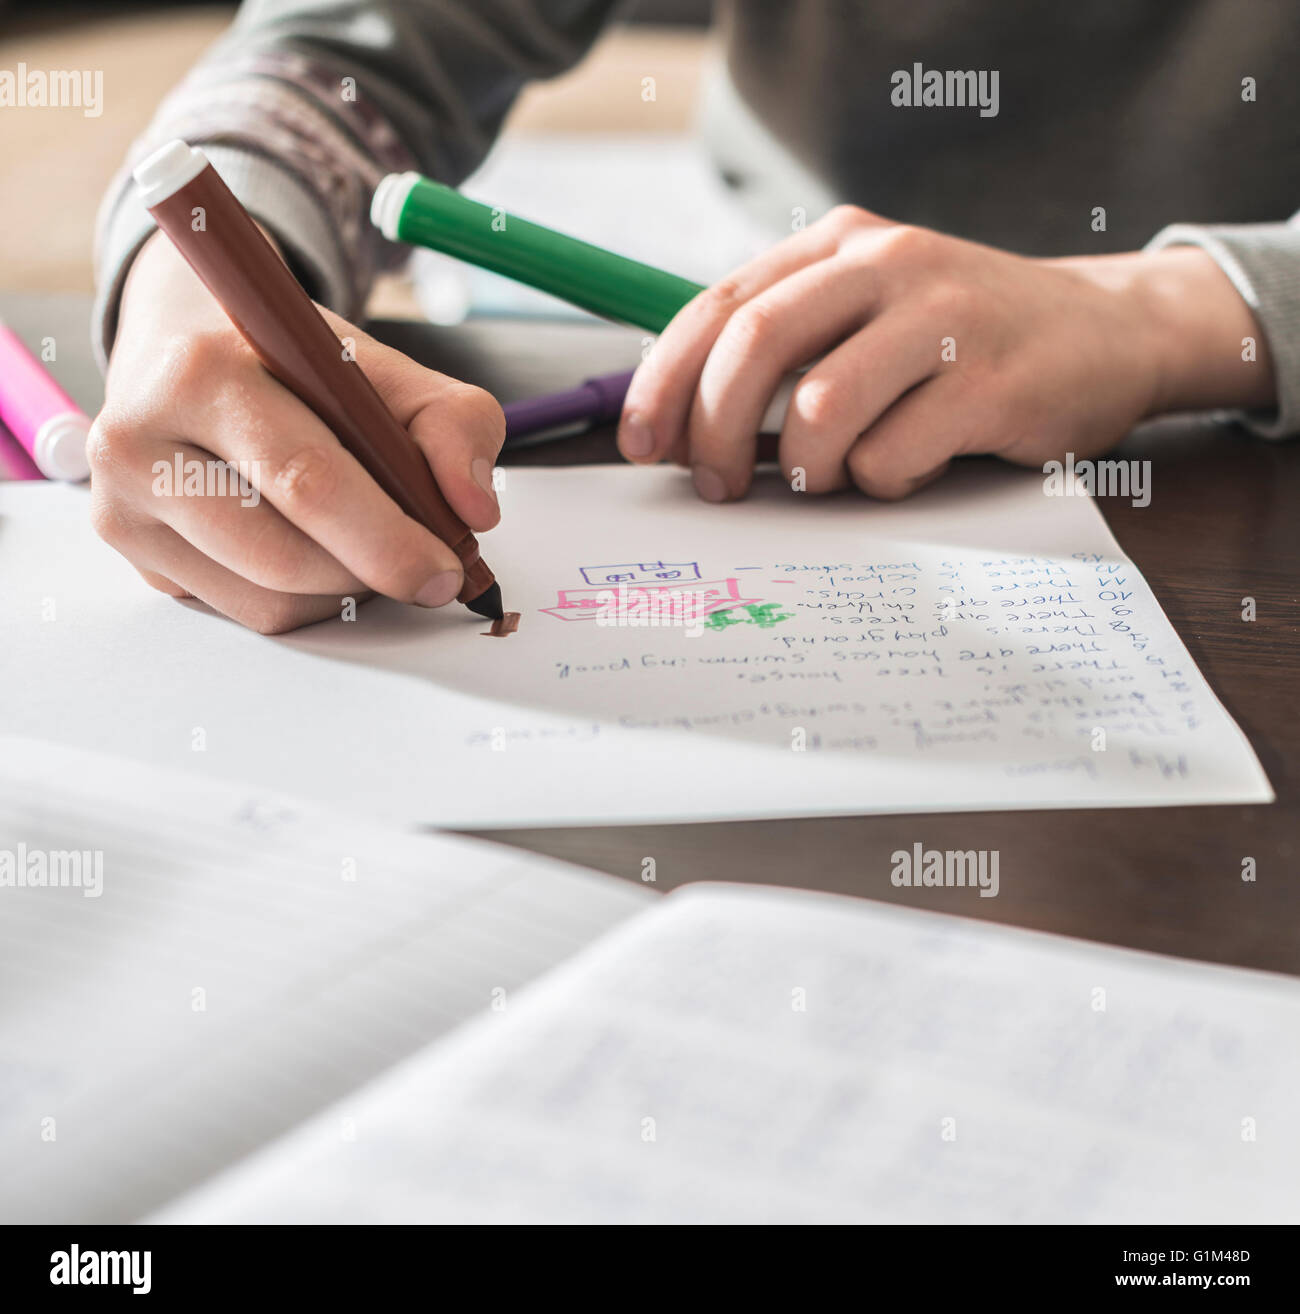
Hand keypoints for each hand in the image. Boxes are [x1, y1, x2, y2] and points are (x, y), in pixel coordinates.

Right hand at [89, 229, 503, 632]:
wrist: (193, 360)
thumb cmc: (294, 369)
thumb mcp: (382, 369)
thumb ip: (453, 422)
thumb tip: (474, 509)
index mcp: (202, 373)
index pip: (306, 480)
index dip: (388, 538)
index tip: (447, 568)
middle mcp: (139, 442)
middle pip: (283, 557)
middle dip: (375, 574)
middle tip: (432, 574)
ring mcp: (124, 510)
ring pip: (269, 600)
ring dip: (344, 591)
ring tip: (368, 545)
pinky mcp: (136, 561)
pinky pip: (248, 614)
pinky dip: (306, 599)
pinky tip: (317, 553)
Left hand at [618, 206, 1273, 499]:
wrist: (1107, 332)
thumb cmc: (961, 344)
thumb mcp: (867, 318)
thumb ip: (787, 351)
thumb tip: (683, 428)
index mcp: (840, 247)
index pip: (721, 306)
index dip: (665, 380)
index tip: (640, 443)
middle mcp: (888, 265)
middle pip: (755, 344)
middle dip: (713, 430)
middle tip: (713, 487)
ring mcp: (947, 318)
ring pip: (820, 406)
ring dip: (804, 466)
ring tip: (826, 478)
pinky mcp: (995, 381)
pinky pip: (893, 455)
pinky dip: (880, 483)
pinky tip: (907, 471)